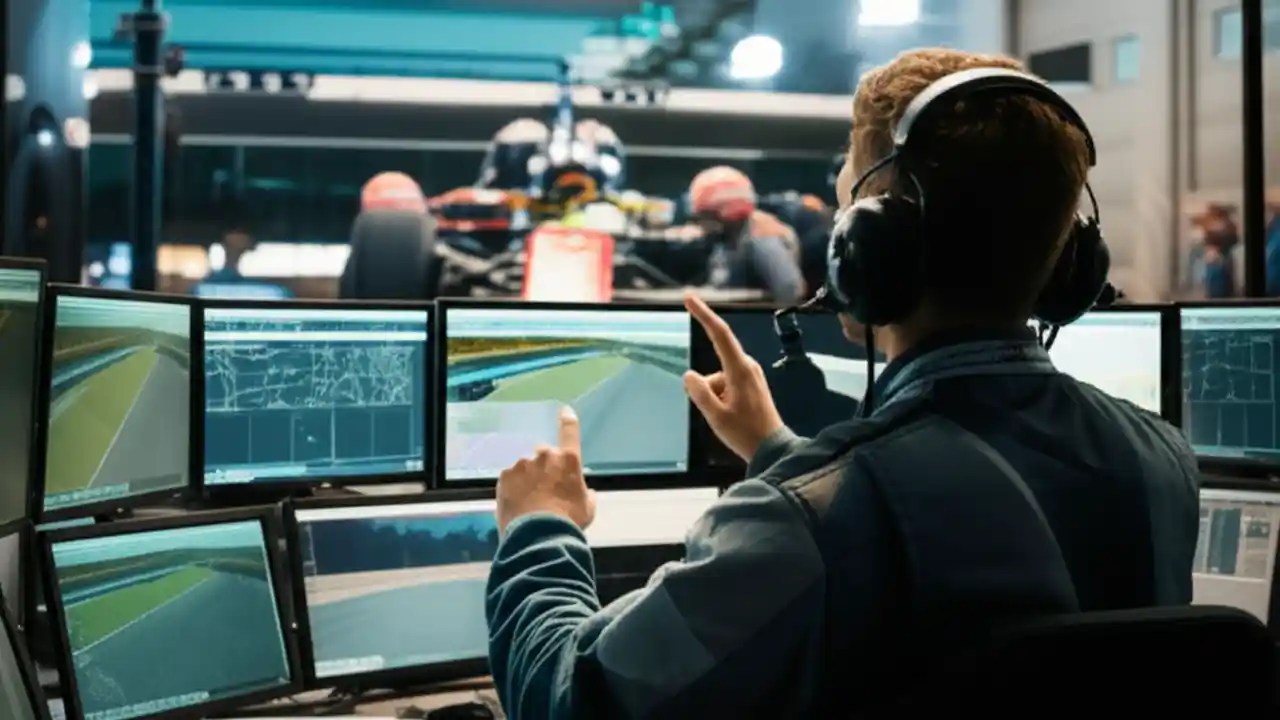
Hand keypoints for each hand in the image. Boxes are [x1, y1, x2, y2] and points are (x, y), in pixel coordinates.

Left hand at [496, 406, 596, 534]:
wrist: (538, 536)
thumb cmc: (568, 522)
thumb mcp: (587, 509)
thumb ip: (586, 495)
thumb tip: (587, 492)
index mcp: (568, 460)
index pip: (570, 432)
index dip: (568, 421)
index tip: (565, 411)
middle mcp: (545, 456)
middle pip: (544, 455)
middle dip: (544, 467)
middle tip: (544, 489)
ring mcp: (522, 465)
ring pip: (525, 468)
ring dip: (527, 479)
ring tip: (529, 502)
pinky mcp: (504, 477)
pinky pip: (510, 478)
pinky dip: (513, 487)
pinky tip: (517, 504)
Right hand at [683, 293, 784, 460]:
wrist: (772, 449)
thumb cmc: (745, 432)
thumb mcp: (716, 416)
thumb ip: (699, 392)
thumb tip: (689, 375)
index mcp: (740, 370)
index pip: (719, 334)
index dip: (703, 314)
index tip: (689, 298)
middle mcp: (747, 366)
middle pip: (714, 364)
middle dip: (706, 386)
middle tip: (716, 413)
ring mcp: (751, 375)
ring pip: (717, 377)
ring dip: (714, 395)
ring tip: (728, 418)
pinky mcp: (751, 384)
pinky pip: (725, 384)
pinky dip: (721, 397)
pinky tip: (732, 417)